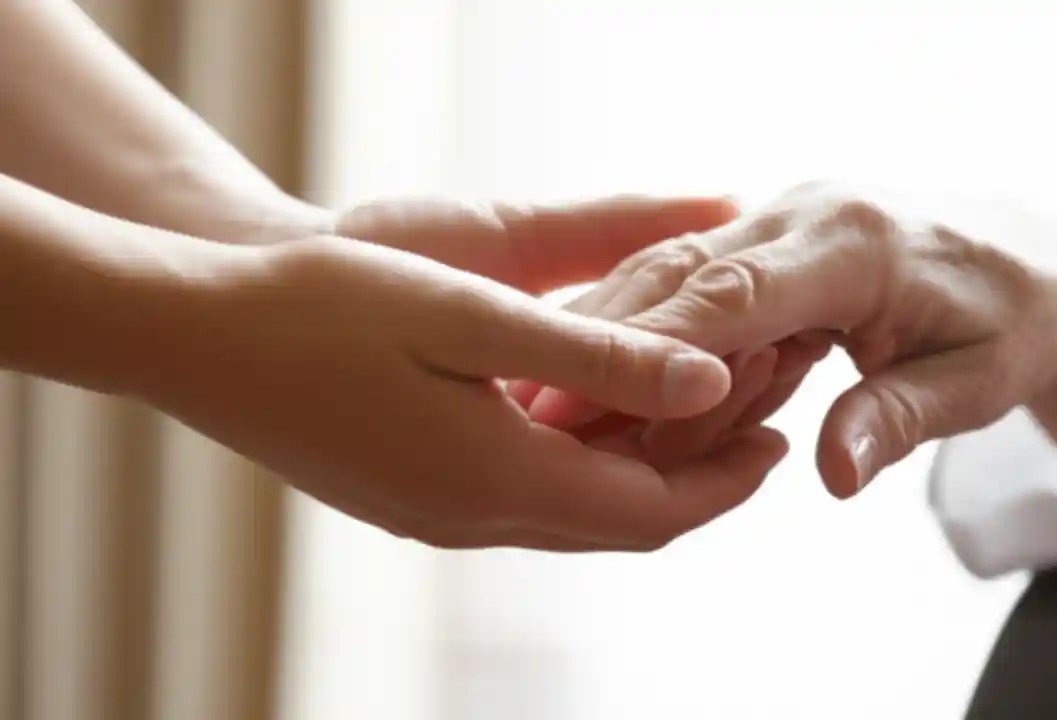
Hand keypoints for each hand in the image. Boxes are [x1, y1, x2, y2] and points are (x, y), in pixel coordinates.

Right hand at [135, 199, 786, 550]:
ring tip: (690, 407)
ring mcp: (436, 514)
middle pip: (623, 522)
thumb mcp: (471, 316)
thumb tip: (709, 384)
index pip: (654, 513)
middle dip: (699, 478)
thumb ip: (599, 356)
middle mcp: (473, 518)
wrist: (190, 336)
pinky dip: (583, 463)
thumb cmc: (321, 309)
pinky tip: (593, 411)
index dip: (728, 482)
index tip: (779, 434)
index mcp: (498, 480)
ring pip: (577, 511)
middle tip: (754, 415)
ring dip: (642, 468)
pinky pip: (526, 494)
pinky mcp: (410, 494)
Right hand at [530, 182, 1056, 495]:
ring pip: (674, 268)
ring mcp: (784, 216)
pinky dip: (643, 315)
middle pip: (684, 275)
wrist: (1038, 258)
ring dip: (610, 327)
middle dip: (606, 339)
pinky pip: (693, 274)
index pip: (736, 292)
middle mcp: (807, 213)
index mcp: (857, 241)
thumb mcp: (979, 381)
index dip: (658, 344)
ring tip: (541, 386)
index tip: (588, 386)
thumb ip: (899, 417)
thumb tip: (832, 474)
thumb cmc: (1018, 320)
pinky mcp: (771, 234)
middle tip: (534, 399)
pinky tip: (593, 356)